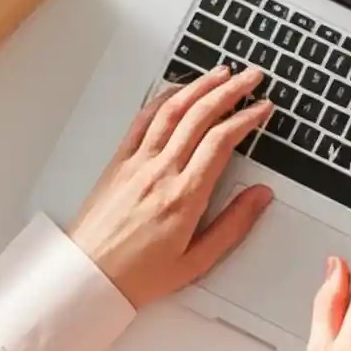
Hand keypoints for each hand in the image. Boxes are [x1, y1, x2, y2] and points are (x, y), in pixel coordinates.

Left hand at [68, 65, 274, 307]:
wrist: (87, 276)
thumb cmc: (139, 275)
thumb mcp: (197, 261)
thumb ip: (233, 225)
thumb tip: (261, 196)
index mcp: (184, 197)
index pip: (221, 141)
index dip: (246, 118)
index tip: (263, 108)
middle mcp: (160, 172)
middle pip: (199, 116)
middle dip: (230, 90)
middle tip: (251, 77)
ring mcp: (137, 162)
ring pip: (172, 110)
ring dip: (199, 86)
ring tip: (221, 73)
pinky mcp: (119, 161)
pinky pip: (143, 120)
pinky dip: (164, 98)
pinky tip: (179, 90)